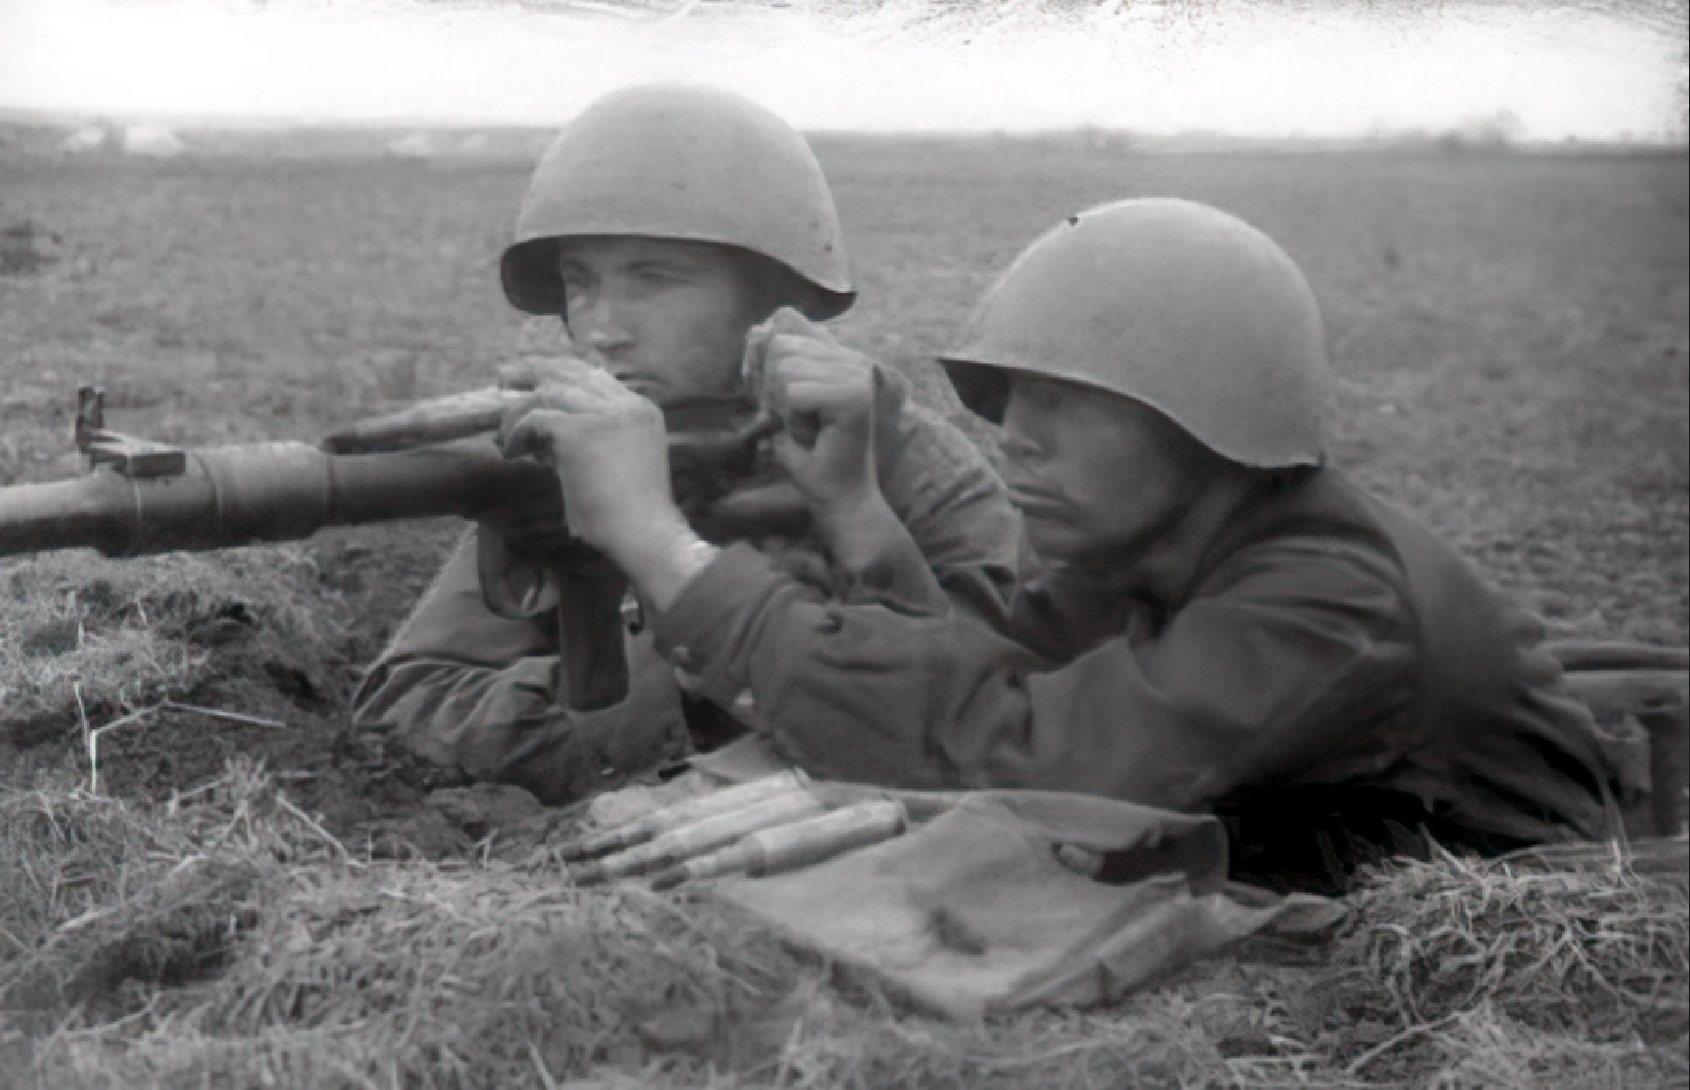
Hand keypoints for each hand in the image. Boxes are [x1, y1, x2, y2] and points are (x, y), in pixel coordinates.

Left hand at [498, 358, 685, 563]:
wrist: (644, 534)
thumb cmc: (629, 513)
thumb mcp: (618, 462)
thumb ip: (593, 438)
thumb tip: (545, 432)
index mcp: (640, 409)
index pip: (593, 375)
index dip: (558, 373)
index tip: (533, 381)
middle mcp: (625, 404)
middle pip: (569, 371)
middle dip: (532, 371)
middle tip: (505, 379)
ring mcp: (604, 414)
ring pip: (547, 392)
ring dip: (519, 411)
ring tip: (505, 435)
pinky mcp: (580, 431)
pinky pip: (536, 418)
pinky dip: (517, 433)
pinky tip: (512, 452)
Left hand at [744, 308, 884, 524]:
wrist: (841, 497)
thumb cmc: (814, 457)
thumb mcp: (785, 403)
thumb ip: (775, 369)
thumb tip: (757, 330)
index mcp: (840, 357)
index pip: (783, 336)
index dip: (768, 369)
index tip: (782, 403)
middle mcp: (852, 359)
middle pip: (779, 351)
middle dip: (774, 390)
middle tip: (796, 420)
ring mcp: (856, 375)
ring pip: (784, 371)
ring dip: (784, 406)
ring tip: (807, 428)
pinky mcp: (853, 396)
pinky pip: (793, 393)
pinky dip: (792, 418)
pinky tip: (811, 434)